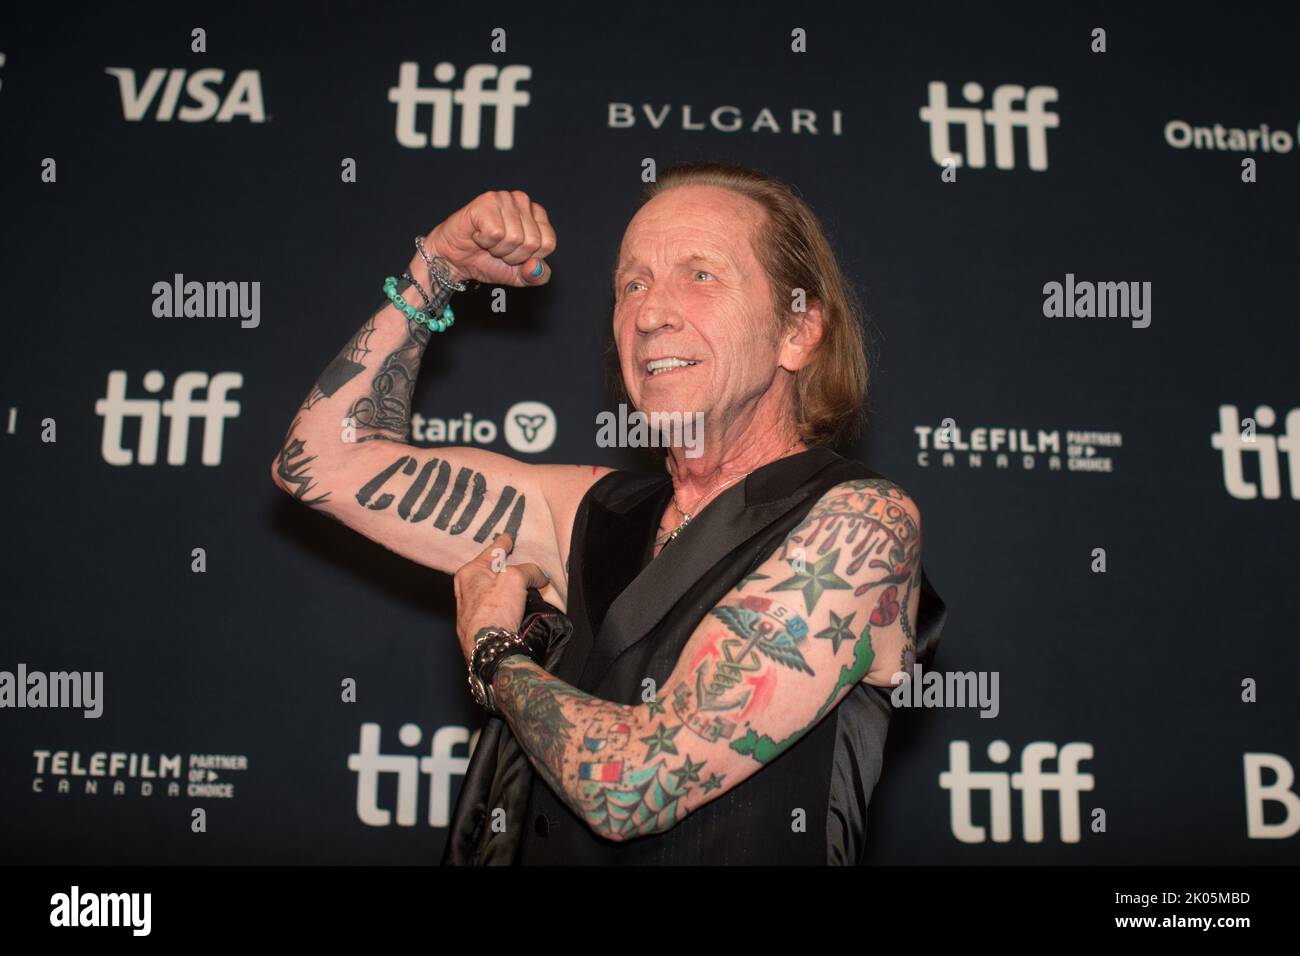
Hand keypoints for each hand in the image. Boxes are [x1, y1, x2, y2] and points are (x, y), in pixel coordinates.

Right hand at [421, 190, 555, 287]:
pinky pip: (496, 234)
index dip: (529, 258)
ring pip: (514, 238)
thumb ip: (537, 275)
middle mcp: (522, 201)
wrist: (456, 261)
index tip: (514, 254)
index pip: (548, 244)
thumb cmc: (489, 261)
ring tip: (488, 242)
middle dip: (513, 255)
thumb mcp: (520, 276)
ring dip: (498, 249)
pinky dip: (485, 242)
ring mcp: (504, 198)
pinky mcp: (486, 202)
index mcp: (537, 215)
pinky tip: (478, 234)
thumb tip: (536, 265)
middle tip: (497, 249)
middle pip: (532, 242)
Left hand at [452, 532, 549, 665]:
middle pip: (489, 573)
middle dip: (502, 568)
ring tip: (521, 588)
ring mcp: (470, 612)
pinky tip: (514, 609)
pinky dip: (504, 606)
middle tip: (515, 562)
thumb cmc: (495, 609)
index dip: (502, 543)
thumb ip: (530, 570)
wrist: (490, 648)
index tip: (507, 537)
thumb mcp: (516, 578)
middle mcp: (465, 591)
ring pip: (491, 592)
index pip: (491, 552)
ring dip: (505, 589)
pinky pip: (493, 609)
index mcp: (469, 573)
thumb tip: (540, 576)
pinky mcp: (478, 629)